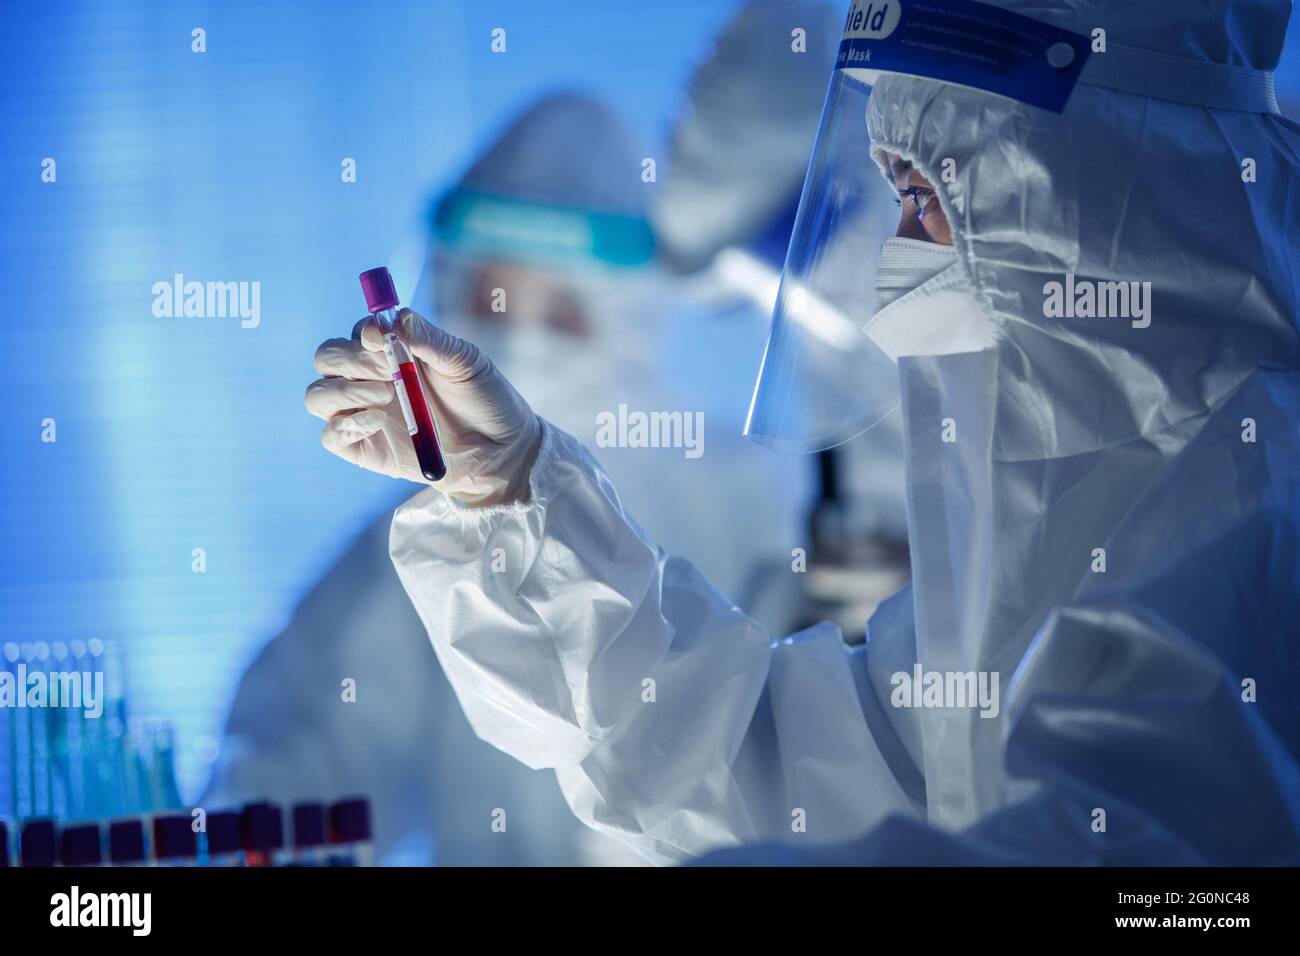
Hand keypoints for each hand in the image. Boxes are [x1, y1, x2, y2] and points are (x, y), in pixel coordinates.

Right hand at [307, 308, 542, 506]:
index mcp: (390, 352)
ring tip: (384, 396)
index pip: (355, 333)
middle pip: (326, 358)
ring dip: (342, 391)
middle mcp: (370, 380)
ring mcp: (363, 414)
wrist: (500, 450)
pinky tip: (377, 421)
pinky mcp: (364, 448)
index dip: (362, 332)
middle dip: (347, 359)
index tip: (380, 339)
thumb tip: (397, 317)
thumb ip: (430, 339)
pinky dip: (344, 426)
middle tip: (384, 370)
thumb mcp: (464, 361)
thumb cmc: (484, 399)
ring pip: (318, 396)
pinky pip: (330, 436)